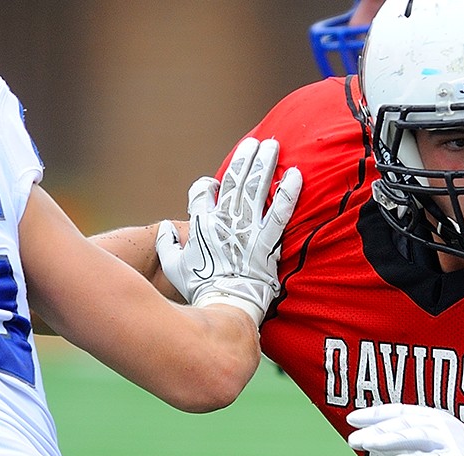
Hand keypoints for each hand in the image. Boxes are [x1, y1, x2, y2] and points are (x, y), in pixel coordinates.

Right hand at [156, 137, 300, 326]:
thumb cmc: (200, 288)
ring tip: (272, 145)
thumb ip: (167, 244)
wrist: (227, 305)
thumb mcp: (173, 267)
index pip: (201, 193)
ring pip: (256, 187)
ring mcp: (248, 228)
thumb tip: (166, 230)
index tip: (213, 185)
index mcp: (201, 224)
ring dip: (264, 163)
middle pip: (234, 180)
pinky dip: (289, 192)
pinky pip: (280, 211)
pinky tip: (297, 175)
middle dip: (245, 159)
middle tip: (255, 143)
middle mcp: (224, 220)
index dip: (206, 186)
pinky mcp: (268, 239)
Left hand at [347, 404, 463, 455]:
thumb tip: (375, 434)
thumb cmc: (456, 453)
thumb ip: (407, 434)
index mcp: (430, 416)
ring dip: (389, 440)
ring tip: (368, 444)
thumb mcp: (429, 438)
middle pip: (402, 423)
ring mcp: (449, 440)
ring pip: (414, 436)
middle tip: (353, 438)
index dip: (375, 413)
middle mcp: (438, 423)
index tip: (351, 418)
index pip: (398, 410)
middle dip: (376, 430)